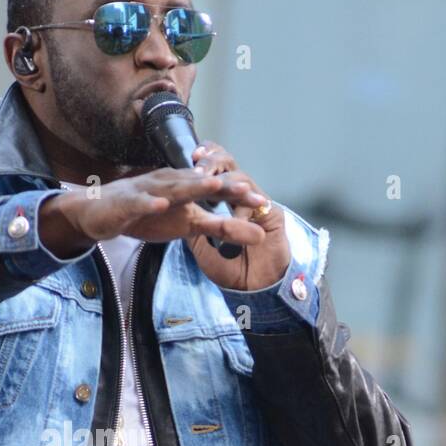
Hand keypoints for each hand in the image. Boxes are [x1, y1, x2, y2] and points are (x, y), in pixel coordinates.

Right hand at [41, 167, 267, 256]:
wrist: (98, 212)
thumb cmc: (144, 215)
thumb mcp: (185, 224)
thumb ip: (216, 227)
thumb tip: (250, 232)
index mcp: (185, 189)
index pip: (215, 190)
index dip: (238, 195)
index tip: (263, 203)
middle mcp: (169, 184)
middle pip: (199, 183)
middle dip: (223, 186)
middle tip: (247, 190)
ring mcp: (147, 191)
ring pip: (171, 187)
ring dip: (191, 185)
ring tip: (211, 184)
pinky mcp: (127, 202)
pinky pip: (139, 202)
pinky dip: (150, 202)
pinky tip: (162, 204)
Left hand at [189, 142, 290, 290]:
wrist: (254, 290)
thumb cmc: (230, 269)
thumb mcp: (202, 246)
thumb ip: (191, 226)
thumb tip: (173, 208)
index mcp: (225, 201)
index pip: (215, 171)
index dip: (206, 159)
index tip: (192, 155)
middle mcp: (242, 198)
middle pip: (230, 165)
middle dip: (215, 160)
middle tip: (200, 162)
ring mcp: (258, 205)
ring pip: (242, 179)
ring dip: (225, 180)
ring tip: (210, 185)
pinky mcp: (272, 215)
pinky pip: (257, 202)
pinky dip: (241, 205)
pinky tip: (230, 210)